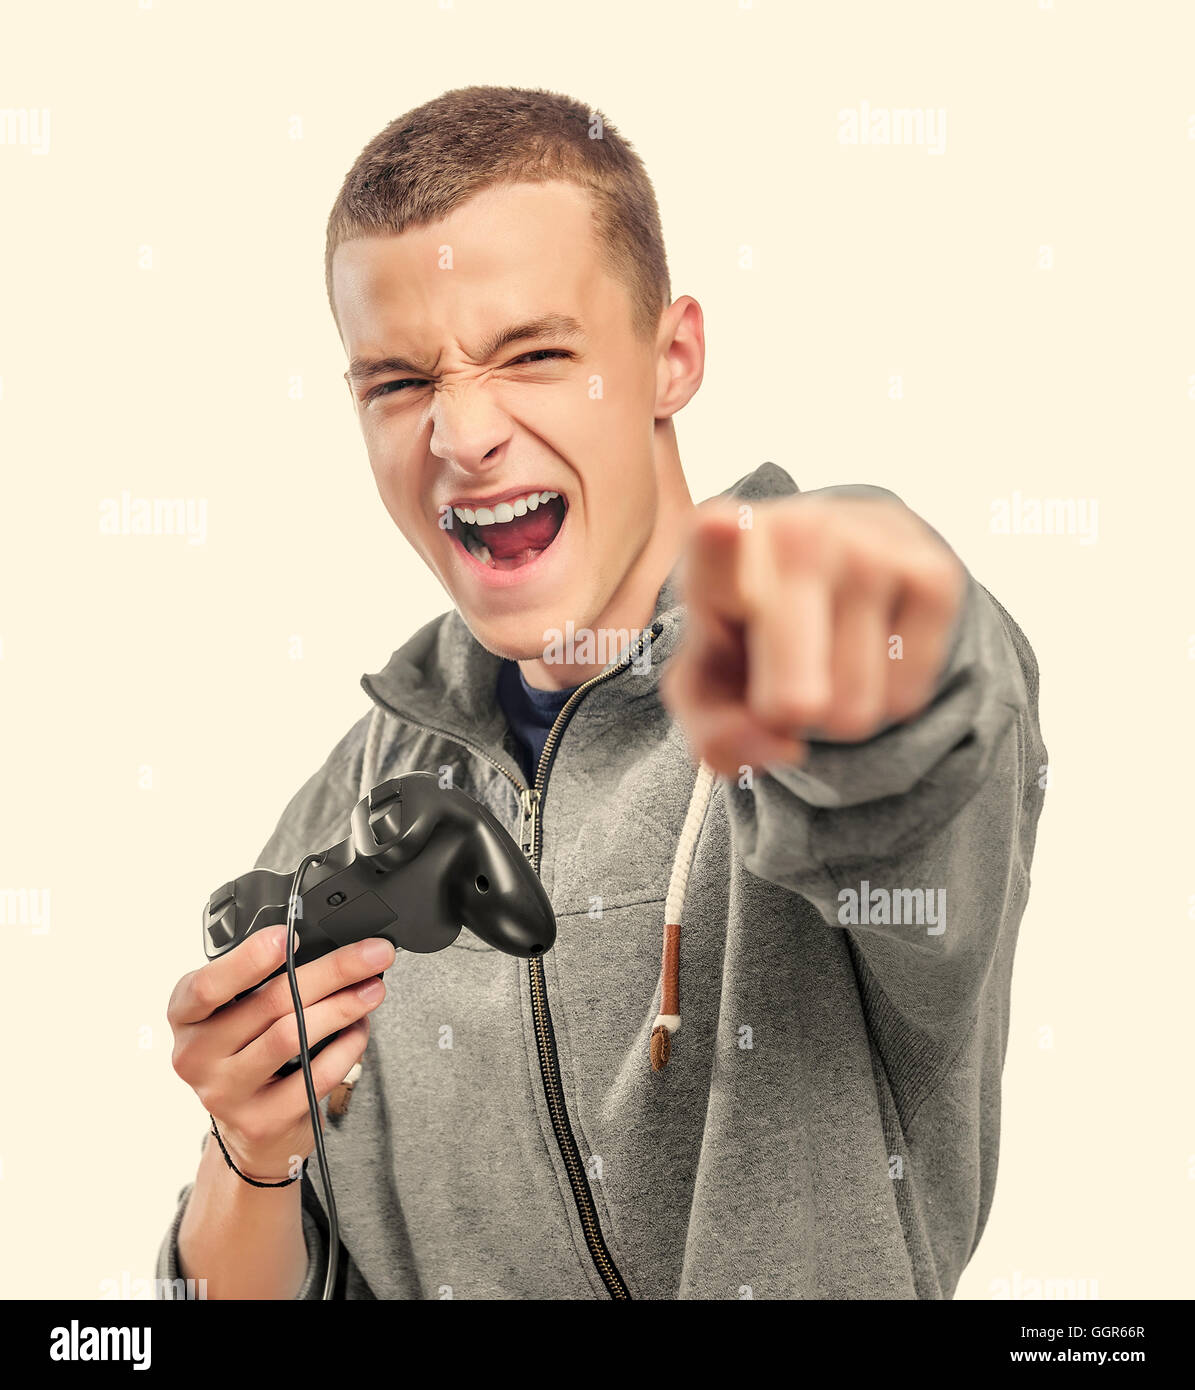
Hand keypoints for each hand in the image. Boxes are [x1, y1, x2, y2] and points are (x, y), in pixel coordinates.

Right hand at [167, 928, 395, 1180]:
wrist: (251, 1128)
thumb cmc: (247, 1051)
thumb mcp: (236, 1011)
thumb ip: (262, 980)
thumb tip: (330, 945)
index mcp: (185, 1015)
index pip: (207, 986)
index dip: (247, 959)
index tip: (288, 936)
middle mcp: (196, 1055)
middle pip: (270, 1002)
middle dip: (332, 971)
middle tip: (373, 954)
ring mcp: (226, 1092)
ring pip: (293, 1036)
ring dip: (343, 1006)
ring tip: (373, 989)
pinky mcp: (262, 1120)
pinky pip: (315, 1075)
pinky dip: (347, 1046)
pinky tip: (359, 1029)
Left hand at [659, 493, 966, 778]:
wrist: (831, 565)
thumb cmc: (748, 633)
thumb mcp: (706, 686)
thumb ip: (715, 732)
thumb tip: (783, 746)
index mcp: (720, 550)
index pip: (718, 545)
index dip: (721, 543)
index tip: (722, 526)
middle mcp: (798, 534)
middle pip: (794, 698)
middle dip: (787, 719)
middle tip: (777, 684)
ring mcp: (871, 548)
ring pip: (854, 707)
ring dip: (838, 712)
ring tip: (823, 657)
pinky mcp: (934, 573)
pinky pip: (906, 698)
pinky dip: (886, 700)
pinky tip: (868, 649)